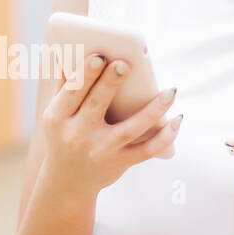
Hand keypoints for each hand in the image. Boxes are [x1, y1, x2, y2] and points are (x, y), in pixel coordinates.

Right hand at [42, 53, 181, 195]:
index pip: (72, 92)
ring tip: (171, 91)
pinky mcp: (119, 163)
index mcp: (57, 118)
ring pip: (130, 128)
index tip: (99, 57)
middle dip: (111, 83)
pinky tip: (177, 119)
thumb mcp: (55, 115)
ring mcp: (100, 151)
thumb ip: (63, 85)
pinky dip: (165, 136)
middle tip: (126, 63)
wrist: (67, 182)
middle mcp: (77, 136)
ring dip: (153, 110)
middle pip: (97, 105)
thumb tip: (67, 53)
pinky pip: (147, 150)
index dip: (85, 75)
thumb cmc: (63, 136)